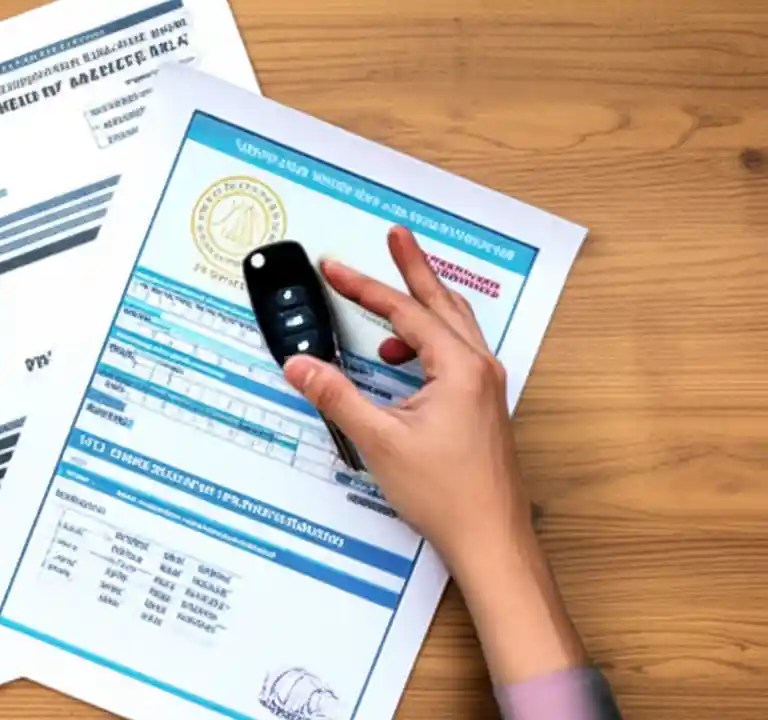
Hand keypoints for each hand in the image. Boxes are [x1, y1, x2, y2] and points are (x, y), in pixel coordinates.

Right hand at [284, 226, 524, 564]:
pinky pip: (456, 353)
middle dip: (412, 269)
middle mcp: (479, 370)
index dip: (365, 287)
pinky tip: (402, 361)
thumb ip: (337, 397)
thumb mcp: (380, 441)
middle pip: (440, 302)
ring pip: (453, 326)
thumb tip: (303, 365)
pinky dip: (426, 341)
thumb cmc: (450, 495)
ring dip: (423, 303)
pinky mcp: (482, 406)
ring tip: (390, 297)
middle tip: (396, 237)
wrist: (490, 538)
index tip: (337, 269)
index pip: (404, 313)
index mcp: (459, 369)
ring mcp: (485, 388)